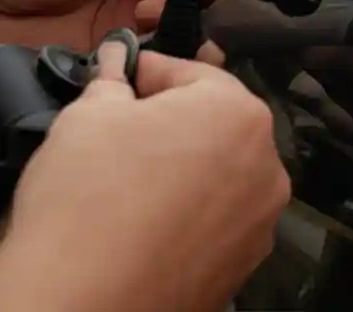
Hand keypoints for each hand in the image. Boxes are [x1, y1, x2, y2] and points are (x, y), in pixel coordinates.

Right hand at [0, 42, 289, 311]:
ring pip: (218, 175)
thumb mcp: (89, 115)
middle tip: (117, 132)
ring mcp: (260, 221)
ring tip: (126, 183)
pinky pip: (214, 223)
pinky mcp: (242, 266)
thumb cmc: (89, 196)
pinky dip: (185, 216)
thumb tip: (116, 64)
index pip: (192, 73)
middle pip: (214, 126)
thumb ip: (112, 83)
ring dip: (182, 170)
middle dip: (170, 123)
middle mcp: (266, 166)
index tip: (117, 79)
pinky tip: (142, 224)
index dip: (147, 73)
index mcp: (239, 114)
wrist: (86, 302)